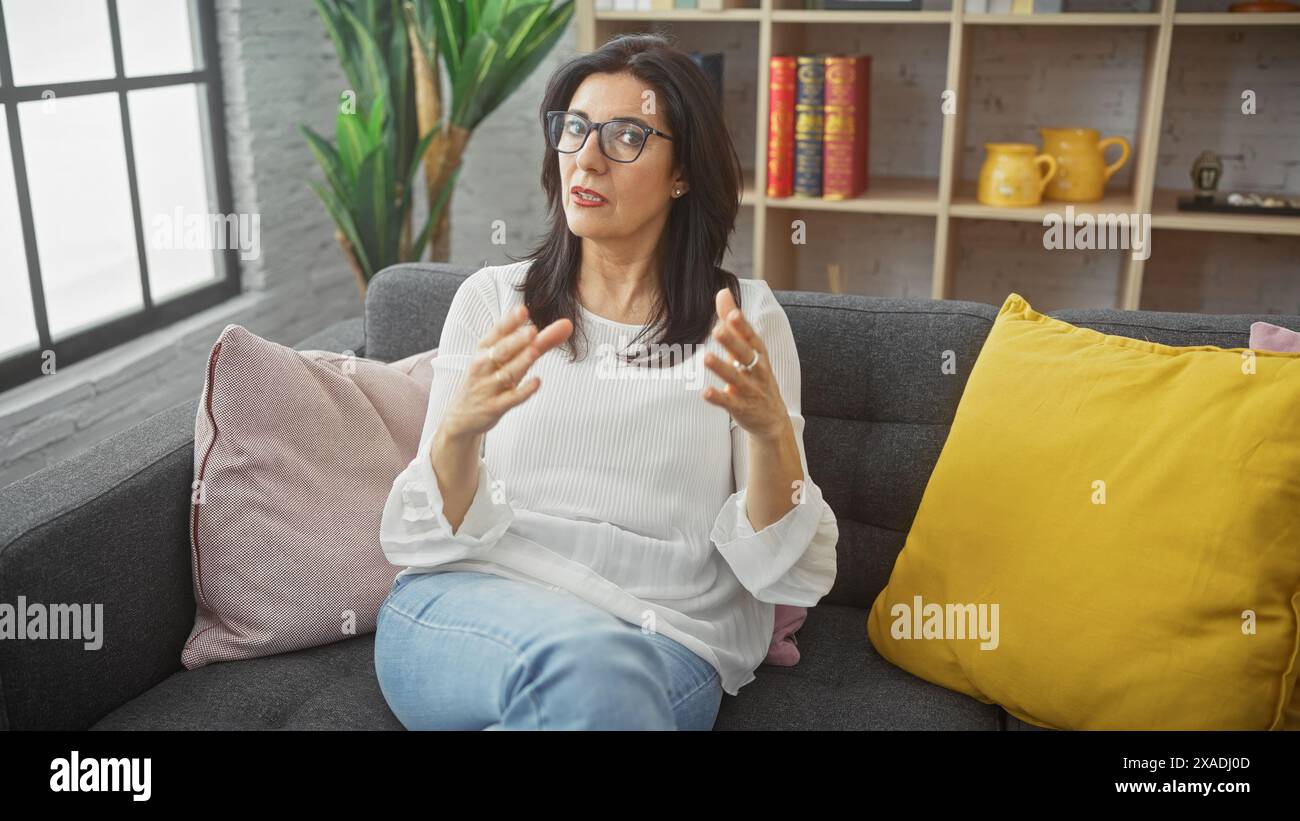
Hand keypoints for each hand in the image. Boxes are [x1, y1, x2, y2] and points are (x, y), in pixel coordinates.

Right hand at [438, 304, 572, 441]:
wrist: (462, 417)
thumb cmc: (489, 380)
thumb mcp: (509, 360)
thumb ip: (540, 343)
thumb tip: (567, 325)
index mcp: (486, 349)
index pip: (498, 332)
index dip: (510, 321)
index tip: (523, 310)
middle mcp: (484, 365)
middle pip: (502, 350)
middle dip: (516, 340)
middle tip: (532, 330)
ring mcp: (488, 387)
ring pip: (507, 373)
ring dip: (521, 361)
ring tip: (534, 350)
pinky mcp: (494, 407)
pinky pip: (511, 398)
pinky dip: (523, 390)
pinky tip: (537, 382)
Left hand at [700, 287, 790, 441]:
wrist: (772, 419)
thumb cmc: (756, 376)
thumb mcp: (748, 349)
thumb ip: (733, 322)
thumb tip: (722, 291)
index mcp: (759, 354)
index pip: (751, 337)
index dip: (742, 326)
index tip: (732, 314)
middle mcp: (757, 370)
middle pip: (745, 354)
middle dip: (732, 343)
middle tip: (717, 329)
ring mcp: (750, 390)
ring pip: (736, 378)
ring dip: (722, 368)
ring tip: (706, 358)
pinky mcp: (741, 408)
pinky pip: (729, 403)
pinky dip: (718, 397)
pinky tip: (704, 392)